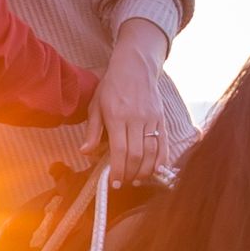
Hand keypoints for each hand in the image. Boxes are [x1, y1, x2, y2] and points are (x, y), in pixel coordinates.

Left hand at [92, 25, 170, 186]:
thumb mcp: (95, 106)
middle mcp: (136, 119)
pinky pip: (163, 143)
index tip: (114, 183)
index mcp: (117, 116)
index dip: (118, 170)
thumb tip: (86, 152)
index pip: (119, 150)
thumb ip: (92, 131)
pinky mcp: (161, 119)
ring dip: (145, 170)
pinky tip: (155, 170)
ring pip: (152, 151)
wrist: (135, 67)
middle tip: (124, 183)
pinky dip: (161, 160)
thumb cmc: (111, 87)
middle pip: (137, 154)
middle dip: (130, 174)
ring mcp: (151, 119)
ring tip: (137, 180)